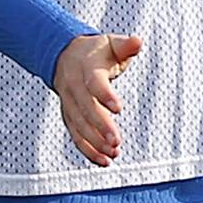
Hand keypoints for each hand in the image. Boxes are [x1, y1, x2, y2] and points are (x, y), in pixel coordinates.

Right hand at [53, 33, 140, 165]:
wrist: (64, 56)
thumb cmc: (95, 52)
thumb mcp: (110, 44)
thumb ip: (125, 45)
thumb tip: (138, 41)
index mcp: (86, 68)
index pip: (93, 83)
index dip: (105, 95)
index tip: (118, 108)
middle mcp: (74, 87)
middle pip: (85, 109)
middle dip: (100, 126)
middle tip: (117, 141)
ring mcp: (69, 103)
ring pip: (79, 125)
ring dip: (95, 141)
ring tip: (113, 153)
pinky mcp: (69, 116)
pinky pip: (75, 135)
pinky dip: (88, 149)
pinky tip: (103, 161)